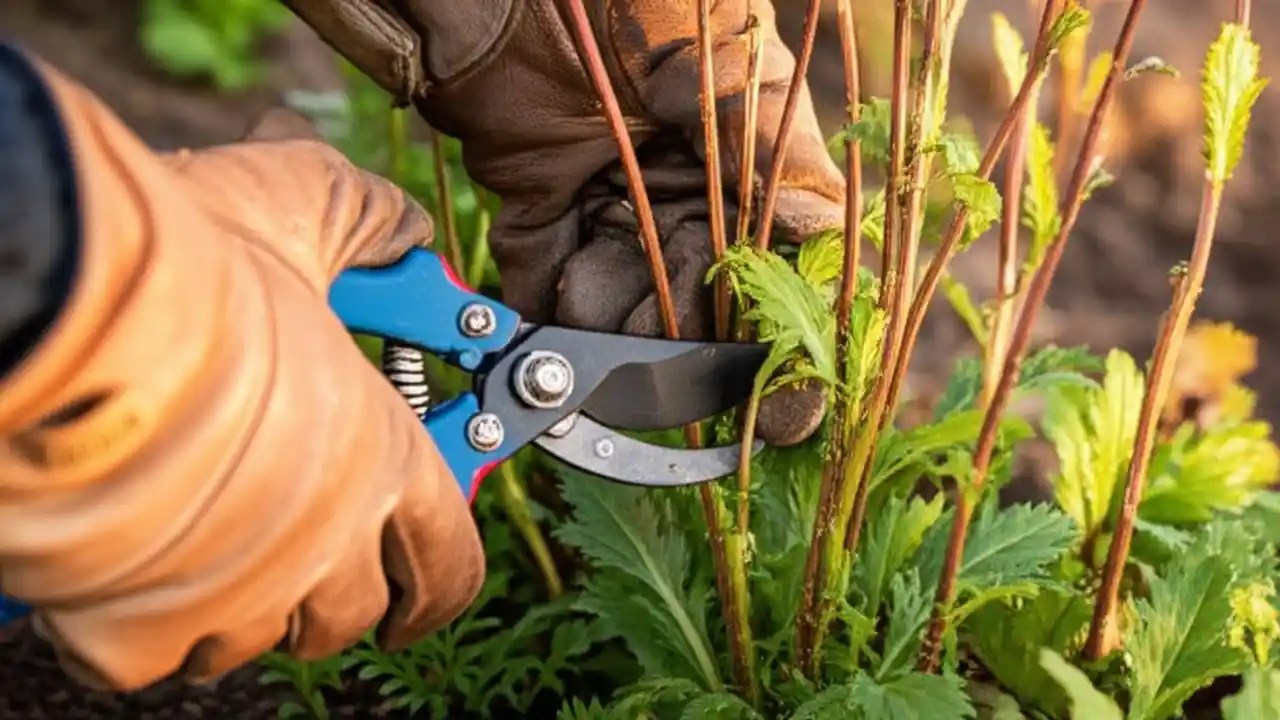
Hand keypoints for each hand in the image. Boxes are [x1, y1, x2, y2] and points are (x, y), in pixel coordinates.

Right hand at [0, 48, 483, 690]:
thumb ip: (365, 224)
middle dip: (335, 592)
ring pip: (252, 636)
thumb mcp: (299, 211)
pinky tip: (127, 560)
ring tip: (205, 536)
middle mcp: (323, 543)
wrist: (56, 316)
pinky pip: (153, 652)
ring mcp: (233, 599)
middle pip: (351, 614)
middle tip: (305, 556)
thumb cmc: (185, 268)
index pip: (451, 560)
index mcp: (383, 459)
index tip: (425, 580)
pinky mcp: (136, 635)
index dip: (440, 575)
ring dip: (238, 598)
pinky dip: (140, 618)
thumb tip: (403, 228)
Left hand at [287, 0, 838, 444]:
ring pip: (624, 286)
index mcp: (743, 145)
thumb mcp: (711, 59)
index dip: (780, 328)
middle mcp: (683, 175)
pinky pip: (547, 263)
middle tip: (648, 358)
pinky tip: (545, 314)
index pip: (780, 252)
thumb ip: (765, 153)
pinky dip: (544, 296)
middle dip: (674, 331)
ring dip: (606, 315)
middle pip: (697, 287)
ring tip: (587, 307)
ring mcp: (610, 184)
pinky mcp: (538, 186)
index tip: (779, 403)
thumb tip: (824, 235)